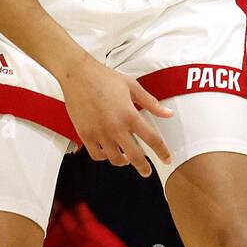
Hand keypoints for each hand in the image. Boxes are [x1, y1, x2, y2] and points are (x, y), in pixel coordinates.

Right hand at [57, 53, 173, 177]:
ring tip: (125, 158)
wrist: (78, 75)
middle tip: (146, 171)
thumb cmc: (104, 78)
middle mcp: (115, 127)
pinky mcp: (85, 134)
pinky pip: (97, 155)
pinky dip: (104, 157)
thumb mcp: (132, 86)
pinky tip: (108, 151)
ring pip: (115, 159)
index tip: (167, 159)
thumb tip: (168, 114)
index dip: (162, 152)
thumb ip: (151, 102)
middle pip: (135, 156)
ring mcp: (99, 133)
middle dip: (143, 167)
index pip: (152, 139)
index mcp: (129, 115)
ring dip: (123, 161)